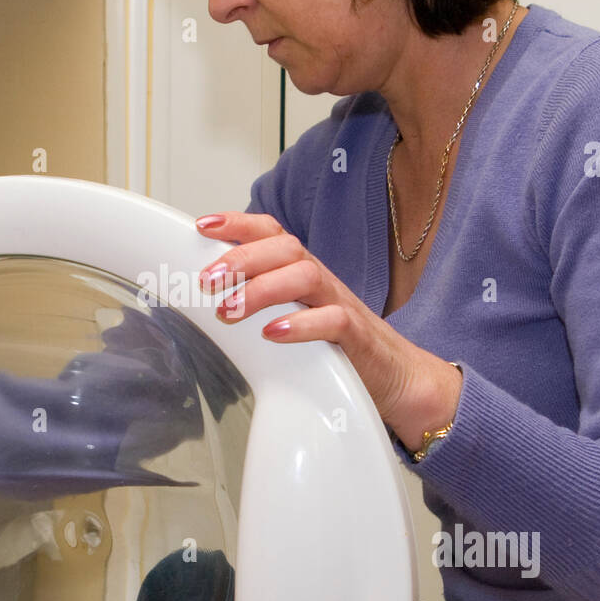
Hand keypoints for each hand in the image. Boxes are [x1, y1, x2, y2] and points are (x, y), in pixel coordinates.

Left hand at [195, 211, 462, 453]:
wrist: (396, 376)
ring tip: (229, 311)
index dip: (239, 224)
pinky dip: (300, 325)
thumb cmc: (336, 346)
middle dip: (242, 259)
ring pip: (305, 277)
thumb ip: (259, 303)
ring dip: (262, 290)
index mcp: (302, 272)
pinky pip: (333, 320)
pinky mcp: (357, 337)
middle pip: (285, 248)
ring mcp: (340, 304)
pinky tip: (271, 333)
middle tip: (207, 281)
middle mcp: (321, 281)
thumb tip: (209, 300)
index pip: (273, 233)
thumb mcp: (292, 316)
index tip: (203, 226)